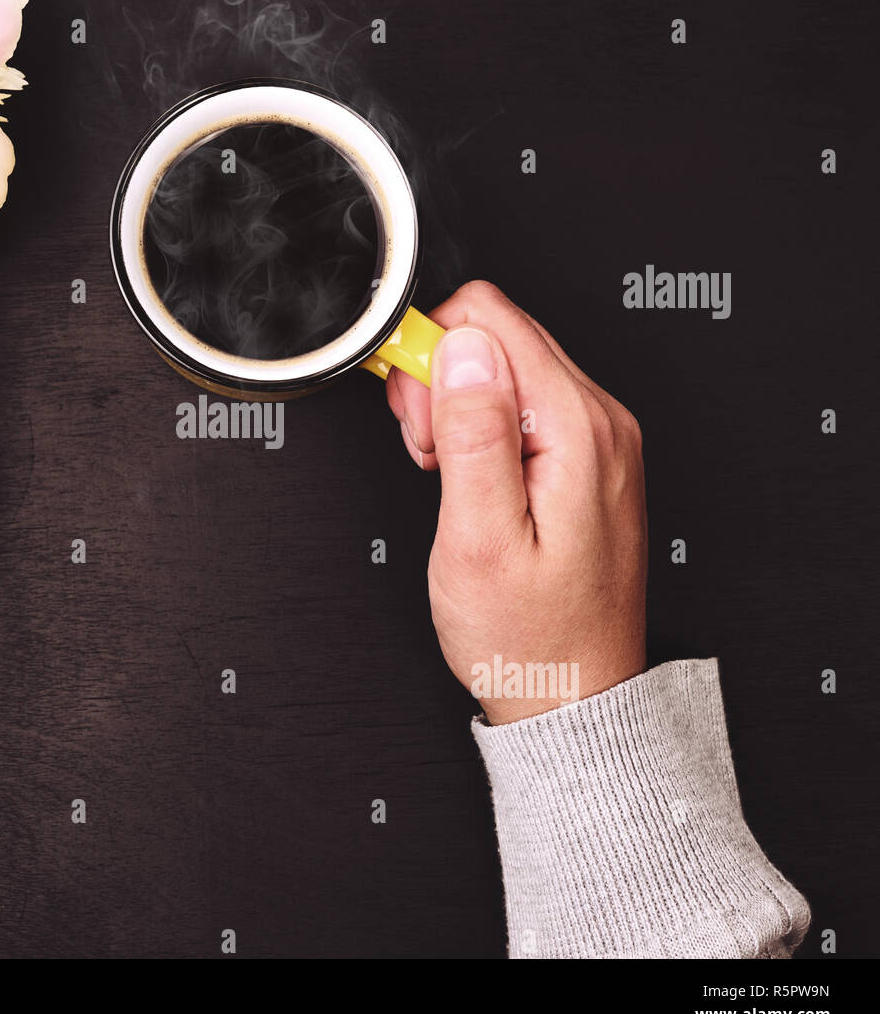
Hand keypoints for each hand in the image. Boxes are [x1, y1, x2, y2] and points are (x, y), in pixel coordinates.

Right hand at [387, 281, 646, 723]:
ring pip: (505, 367)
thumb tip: (462, 348)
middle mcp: (601, 422)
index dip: (429, 357)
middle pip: (498, 335)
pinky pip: (522, 404)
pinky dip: (482, 428)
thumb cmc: (530, 637)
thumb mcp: (480, 540)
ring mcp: (599, 438)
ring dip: (459, 408)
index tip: (414, 419)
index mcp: (578, 430)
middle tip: (430, 456)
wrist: (573, 694)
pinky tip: (474, 480)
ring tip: (452, 477)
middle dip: (441, 382)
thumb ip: (472, 435)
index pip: (490, 319)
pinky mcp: (586, 456)